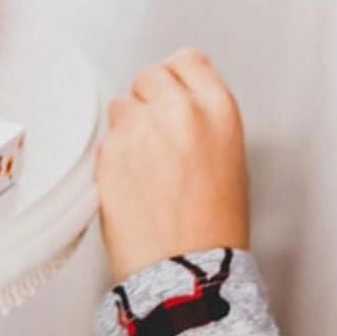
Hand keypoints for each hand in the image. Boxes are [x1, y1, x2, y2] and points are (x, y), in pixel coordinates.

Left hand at [94, 47, 251, 284]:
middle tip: (158, 136)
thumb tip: (179, 98)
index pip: (187, 60)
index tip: (174, 92)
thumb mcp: (230, 160)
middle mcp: (178, 110)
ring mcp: (140, 128)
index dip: (178, 78)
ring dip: (128, 127)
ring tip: (147, 167)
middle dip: (149, 100)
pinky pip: (106, 138)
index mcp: (218, 110)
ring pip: (121, 104)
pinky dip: (114, 156)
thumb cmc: (215, 229)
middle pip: (149, 75)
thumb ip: (204, 119)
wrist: (188, 275)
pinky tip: (133, 185)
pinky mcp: (109, 151)